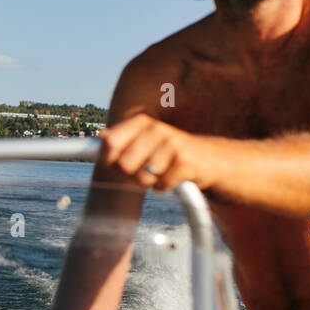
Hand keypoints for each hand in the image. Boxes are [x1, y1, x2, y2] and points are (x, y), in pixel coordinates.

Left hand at [98, 114, 214, 191]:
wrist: (210, 159)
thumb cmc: (168, 153)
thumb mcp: (143, 142)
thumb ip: (119, 141)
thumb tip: (99, 137)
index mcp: (141, 122)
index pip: (109, 144)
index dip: (109, 160)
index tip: (118, 164)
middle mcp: (155, 129)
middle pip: (123, 165)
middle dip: (131, 175)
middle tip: (147, 169)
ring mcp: (171, 144)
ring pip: (141, 178)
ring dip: (150, 182)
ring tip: (163, 172)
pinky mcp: (185, 162)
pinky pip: (160, 186)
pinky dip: (164, 187)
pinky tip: (174, 177)